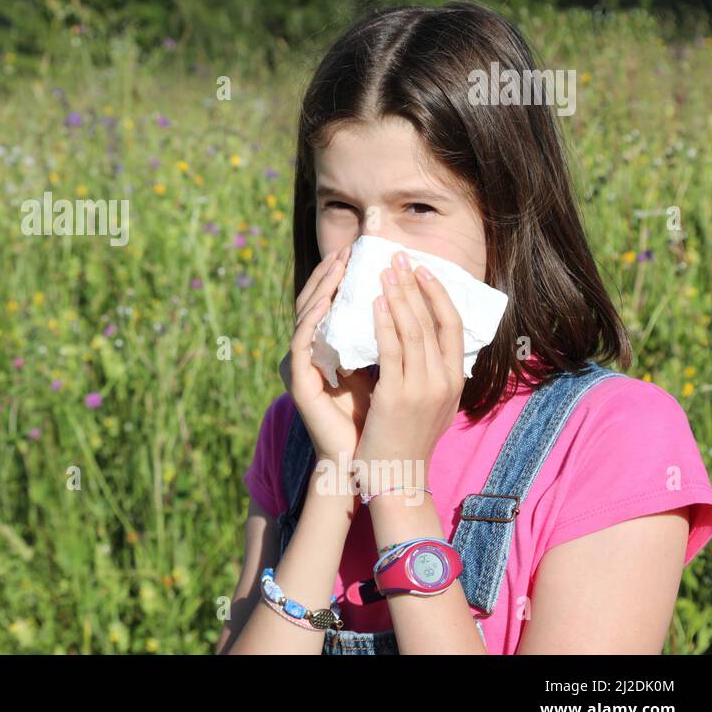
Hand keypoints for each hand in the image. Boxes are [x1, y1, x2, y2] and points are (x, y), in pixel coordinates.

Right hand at [287, 243, 373, 463]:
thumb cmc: (381, 421)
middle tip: (349, 248)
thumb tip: (413, 309)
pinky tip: (327, 297)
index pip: (333, 303)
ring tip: (339, 263)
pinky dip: (313, 316)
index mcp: (329, 350)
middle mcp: (311, 354)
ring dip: (321, 286)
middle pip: (315, 301)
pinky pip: (302, 340)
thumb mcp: (390, 371)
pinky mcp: (298, 381)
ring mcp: (301, 366)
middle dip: (332, 273)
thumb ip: (390, 343)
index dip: (344, 276)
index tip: (363, 253)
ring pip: (305, 315)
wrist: (371, 464)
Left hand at [356, 250, 465, 477]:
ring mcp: (423, 388)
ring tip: (385, 270)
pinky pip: (392, 351)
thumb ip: (429, 373)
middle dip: (415, 285)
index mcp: (454, 380)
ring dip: (399, 295)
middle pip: (433, 321)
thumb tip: (422, 341)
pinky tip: (375, 303)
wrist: (398, 479)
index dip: (439, 294)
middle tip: (399, 257)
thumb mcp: (430, 403)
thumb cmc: (407, 440)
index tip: (424, 270)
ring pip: (414, 330)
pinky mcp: (398, 396)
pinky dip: (385, 323)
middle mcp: (444, 380)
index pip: (454, 326)